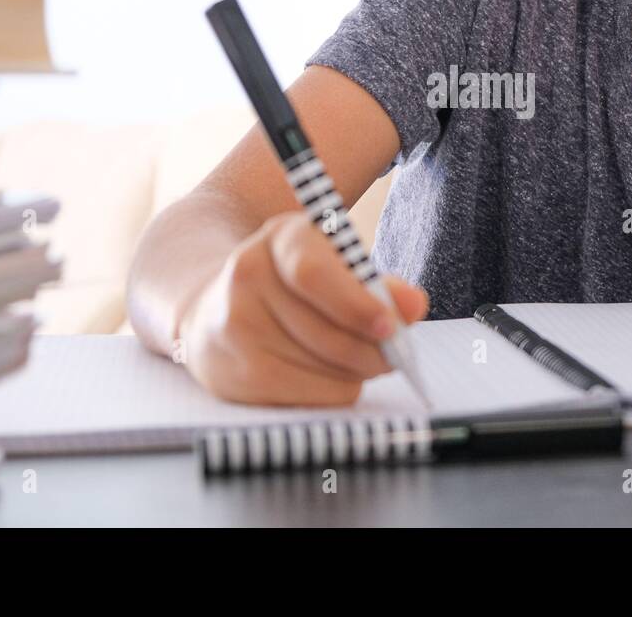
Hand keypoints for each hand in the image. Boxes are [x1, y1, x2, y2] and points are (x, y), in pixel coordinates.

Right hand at [178, 212, 429, 404]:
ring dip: (353, 372)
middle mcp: (246, 274)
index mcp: (282, 236)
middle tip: (393, 354)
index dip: (357, 305)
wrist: (217, 305)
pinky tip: (330, 376)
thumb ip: (381, 285)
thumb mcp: (339, 267)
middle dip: (371, 350)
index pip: (313, 274)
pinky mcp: (228, 371)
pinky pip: (300, 395)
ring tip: (360, 361)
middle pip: (322, 330)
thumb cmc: (297, 287)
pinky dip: (329, 390)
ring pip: (317, 367)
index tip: (391, 327)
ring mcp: (231, 325)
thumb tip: (414, 304)